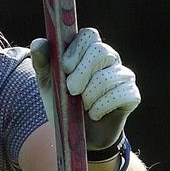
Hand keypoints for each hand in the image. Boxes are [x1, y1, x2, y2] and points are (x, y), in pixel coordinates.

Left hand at [30, 27, 139, 153]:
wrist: (79, 136)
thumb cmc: (64, 105)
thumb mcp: (48, 85)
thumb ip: (42, 63)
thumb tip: (37, 44)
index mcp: (89, 50)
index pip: (89, 34)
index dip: (77, 49)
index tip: (65, 68)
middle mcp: (110, 58)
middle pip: (101, 51)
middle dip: (82, 74)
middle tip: (72, 91)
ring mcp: (123, 75)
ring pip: (109, 76)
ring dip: (89, 96)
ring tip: (82, 106)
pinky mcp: (132, 94)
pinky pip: (121, 95)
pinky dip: (101, 108)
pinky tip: (95, 114)